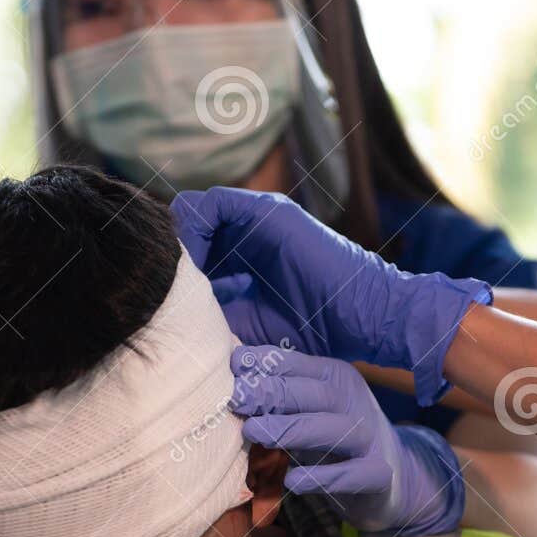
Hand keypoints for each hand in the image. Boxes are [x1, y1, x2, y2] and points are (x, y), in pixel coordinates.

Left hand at [172, 187, 490, 404]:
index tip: (167, 298)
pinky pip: (210, 207)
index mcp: (252, 250)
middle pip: (191, 225)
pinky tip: (192, 268)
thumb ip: (219, 315)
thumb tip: (176, 323)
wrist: (370, 317)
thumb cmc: (322, 329)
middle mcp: (254, 226)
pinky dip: (193, 232)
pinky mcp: (268, 212)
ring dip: (180, 244)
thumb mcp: (256, 325)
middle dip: (174, 256)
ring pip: (194, 212)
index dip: (178, 269)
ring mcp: (261, 215)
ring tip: (178, 280)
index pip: (198, 245)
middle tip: (165, 289)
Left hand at [230, 345, 464, 536]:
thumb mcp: (309, 409)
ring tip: (254, 433)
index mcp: (335, 378)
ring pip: (330, 429)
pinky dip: (322, 478)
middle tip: (236, 399)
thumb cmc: (334, 439)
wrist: (392, 477)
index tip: (233, 365)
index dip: (266, 363)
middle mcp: (353, 403)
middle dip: (272, 394)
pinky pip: (350, 475)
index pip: (297, 365)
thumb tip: (230, 375)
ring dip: (290, 429)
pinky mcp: (377, 474)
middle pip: (313, 394)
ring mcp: (368, 438)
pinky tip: (293, 482)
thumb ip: (279, 394)